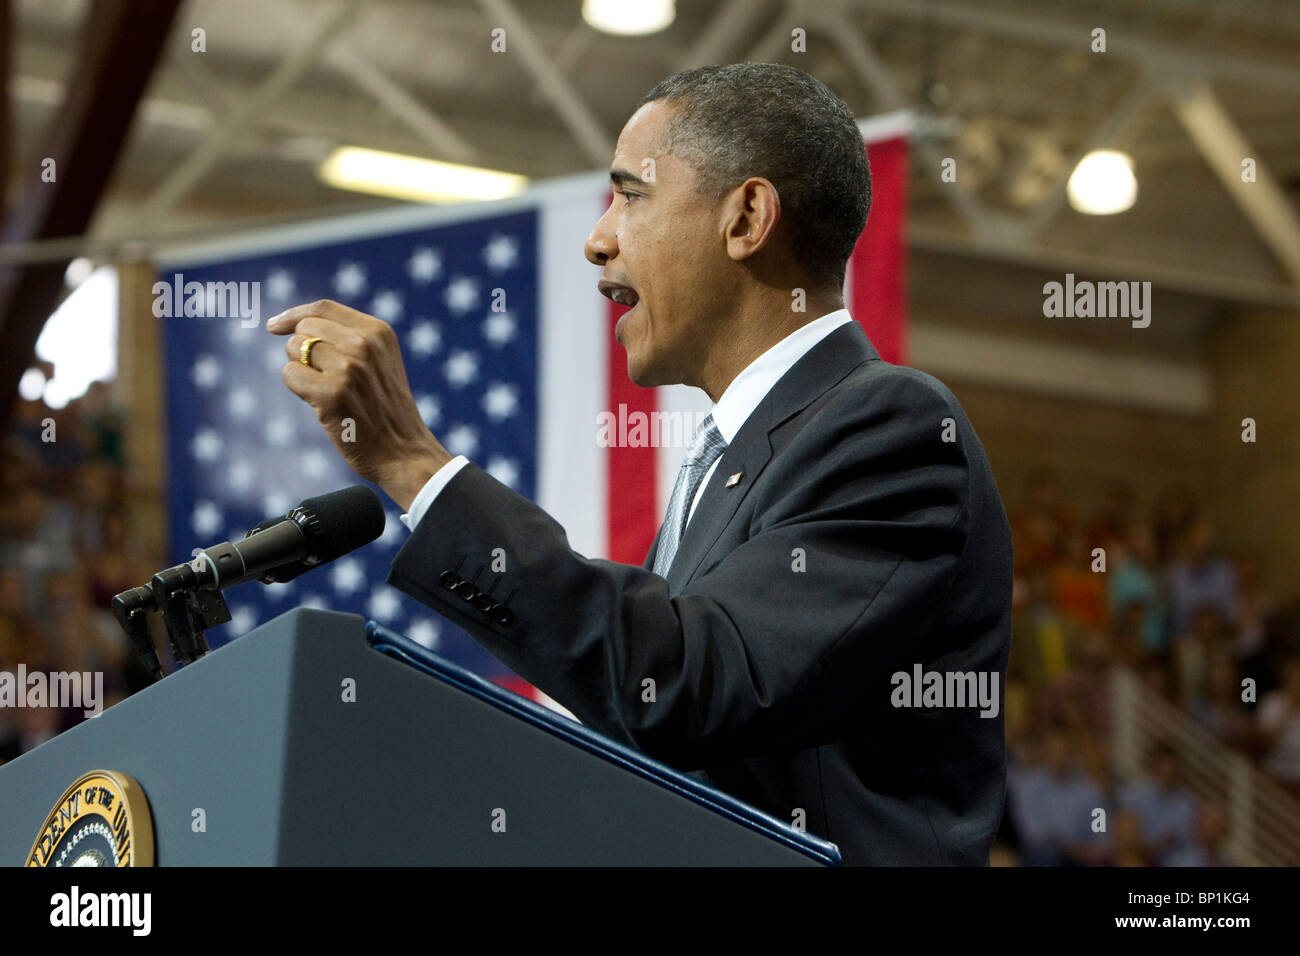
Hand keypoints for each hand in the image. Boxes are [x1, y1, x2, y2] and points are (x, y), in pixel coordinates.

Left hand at [267, 299, 451, 510]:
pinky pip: (290, 375)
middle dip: (301, 350)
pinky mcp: (332, 394)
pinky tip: (321, 404)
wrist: (403, 451)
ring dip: (300, 370)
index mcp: (378, 332)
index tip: (274, 326)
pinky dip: (298, 389)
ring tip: (327, 391)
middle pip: (304, 328)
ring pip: (293, 349)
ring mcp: (348, 368)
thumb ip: (349, 337)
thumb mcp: (380, 361)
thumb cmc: (385, 408)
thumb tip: (295, 324)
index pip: (324, 308)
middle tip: (320, 376)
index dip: (294, 314)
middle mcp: (364, 344)